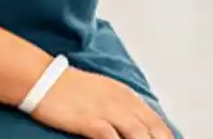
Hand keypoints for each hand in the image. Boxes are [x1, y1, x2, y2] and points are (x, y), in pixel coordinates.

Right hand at [30, 67, 174, 138]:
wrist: (45, 80)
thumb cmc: (71, 89)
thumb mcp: (105, 94)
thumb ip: (123, 108)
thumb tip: (137, 125)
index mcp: (127, 96)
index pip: (156, 121)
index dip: (167, 136)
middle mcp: (122, 102)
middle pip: (152, 129)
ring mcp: (108, 110)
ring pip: (138, 134)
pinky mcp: (91, 120)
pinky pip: (112, 138)